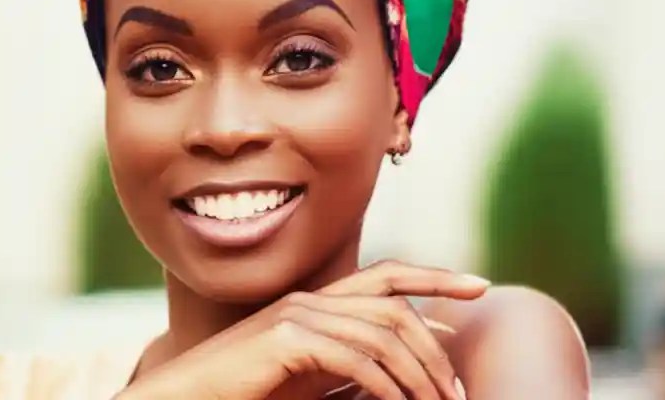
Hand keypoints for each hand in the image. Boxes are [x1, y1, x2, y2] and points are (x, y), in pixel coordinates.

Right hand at [118, 260, 487, 399]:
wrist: (184, 397)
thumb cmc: (245, 393)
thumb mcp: (306, 376)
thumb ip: (347, 364)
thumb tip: (400, 372)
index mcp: (317, 301)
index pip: (387, 276)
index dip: (436, 276)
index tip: (481, 287)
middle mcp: (310, 299)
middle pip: (395, 307)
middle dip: (436, 348)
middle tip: (458, 392)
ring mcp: (296, 316)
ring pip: (382, 334)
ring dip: (419, 376)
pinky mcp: (285, 340)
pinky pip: (354, 358)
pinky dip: (386, 385)